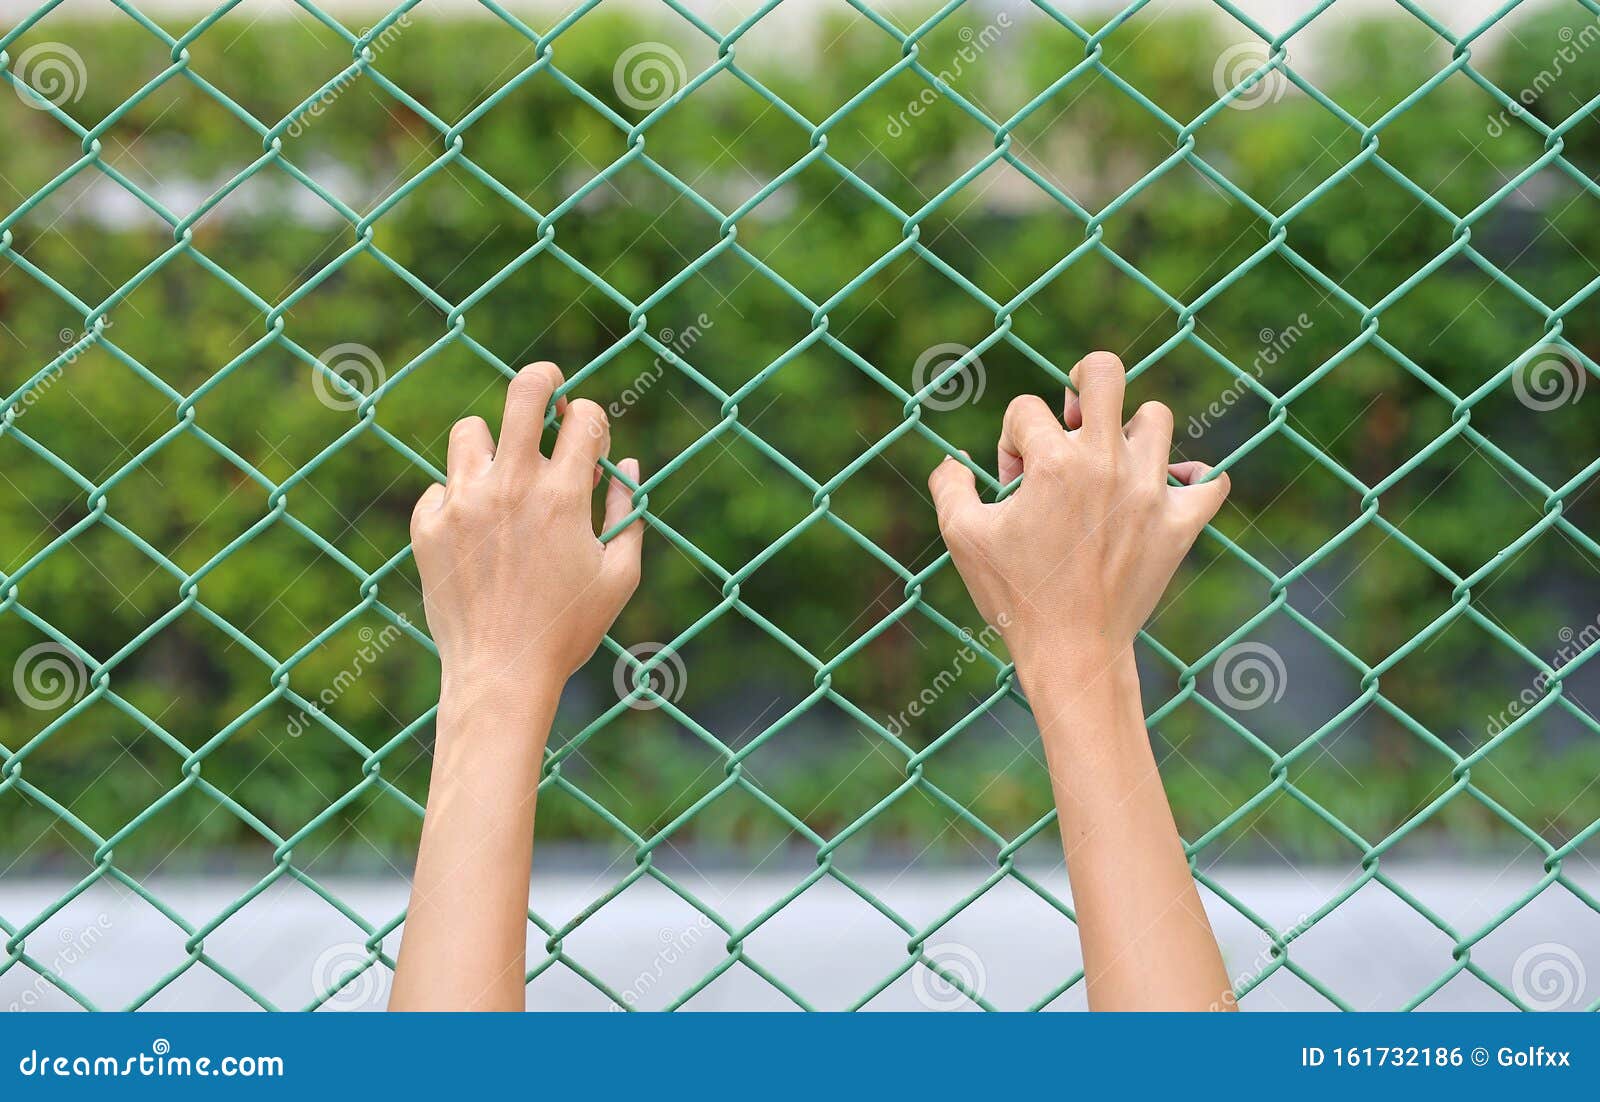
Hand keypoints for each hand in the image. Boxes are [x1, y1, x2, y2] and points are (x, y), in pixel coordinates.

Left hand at [410, 361, 643, 710]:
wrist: (500, 673)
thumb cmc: (568, 629)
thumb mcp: (619, 574)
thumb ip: (627, 510)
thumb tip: (625, 463)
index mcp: (562, 496)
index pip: (584, 418)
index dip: (594, 420)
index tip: (589, 438)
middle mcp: (511, 488)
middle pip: (524, 392)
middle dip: (543, 380)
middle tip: (549, 390)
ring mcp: (463, 503)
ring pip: (471, 432)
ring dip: (494, 444)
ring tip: (504, 473)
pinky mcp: (428, 526)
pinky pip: (440, 487)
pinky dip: (459, 499)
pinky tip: (476, 530)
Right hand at [926, 351, 1228, 681]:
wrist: (1072, 652)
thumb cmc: (1015, 595)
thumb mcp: (961, 537)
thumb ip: (949, 485)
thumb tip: (952, 460)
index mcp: (1053, 463)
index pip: (1028, 410)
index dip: (1012, 442)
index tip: (1014, 487)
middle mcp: (1106, 464)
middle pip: (1105, 372)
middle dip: (1082, 382)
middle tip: (1074, 416)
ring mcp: (1150, 492)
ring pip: (1156, 417)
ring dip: (1129, 432)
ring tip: (1111, 466)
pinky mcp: (1180, 524)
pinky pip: (1210, 480)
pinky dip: (1195, 479)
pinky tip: (1168, 490)